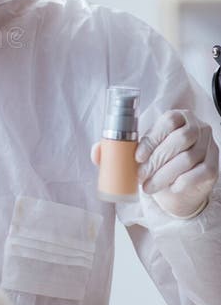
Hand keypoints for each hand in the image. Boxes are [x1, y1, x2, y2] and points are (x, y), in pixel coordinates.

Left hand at [91, 110, 217, 217]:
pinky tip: (171, 188)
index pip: (167, 122)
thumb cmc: (156, 161)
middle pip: (180, 140)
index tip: (136, 158)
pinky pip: (200, 173)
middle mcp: (197, 127)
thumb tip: (96, 152)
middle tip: (140, 177)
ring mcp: (209, 146)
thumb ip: (116, 150)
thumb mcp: (139, 152)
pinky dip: (183, 182)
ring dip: (165, 175)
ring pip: (188, 159)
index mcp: (178, 117)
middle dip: (156, 161)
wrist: (179, 183)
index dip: (152, 139)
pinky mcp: (214, 166)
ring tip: (149, 187)